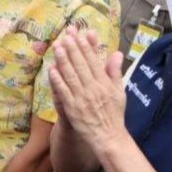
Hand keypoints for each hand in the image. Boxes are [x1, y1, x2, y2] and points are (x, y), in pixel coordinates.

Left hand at [50, 26, 127, 150]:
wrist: (108, 136)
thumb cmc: (114, 113)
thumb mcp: (119, 91)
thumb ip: (116, 71)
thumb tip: (116, 52)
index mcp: (105, 83)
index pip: (94, 61)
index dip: (86, 47)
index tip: (79, 35)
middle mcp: (94, 88)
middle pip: (81, 65)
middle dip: (73, 49)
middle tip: (65, 36)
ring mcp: (82, 98)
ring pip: (71, 76)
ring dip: (64, 61)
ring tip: (57, 47)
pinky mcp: (72, 108)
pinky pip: (64, 92)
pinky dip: (57, 80)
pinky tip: (51, 70)